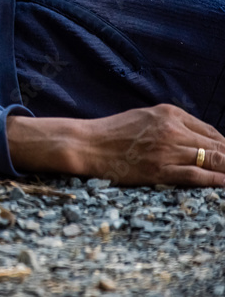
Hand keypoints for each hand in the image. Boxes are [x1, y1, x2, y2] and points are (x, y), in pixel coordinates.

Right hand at [7, 105, 224, 186]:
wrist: (87, 144)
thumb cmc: (111, 131)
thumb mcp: (144, 117)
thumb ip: (170, 124)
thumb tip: (196, 138)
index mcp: (169, 113)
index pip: (210, 130)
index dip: (224, 145)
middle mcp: (172, 129)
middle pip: (215, 146)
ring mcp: (167, 150)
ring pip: (212, 160)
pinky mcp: (160, 169)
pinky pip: (197, 176)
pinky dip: (216, 181)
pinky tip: (224, 183)